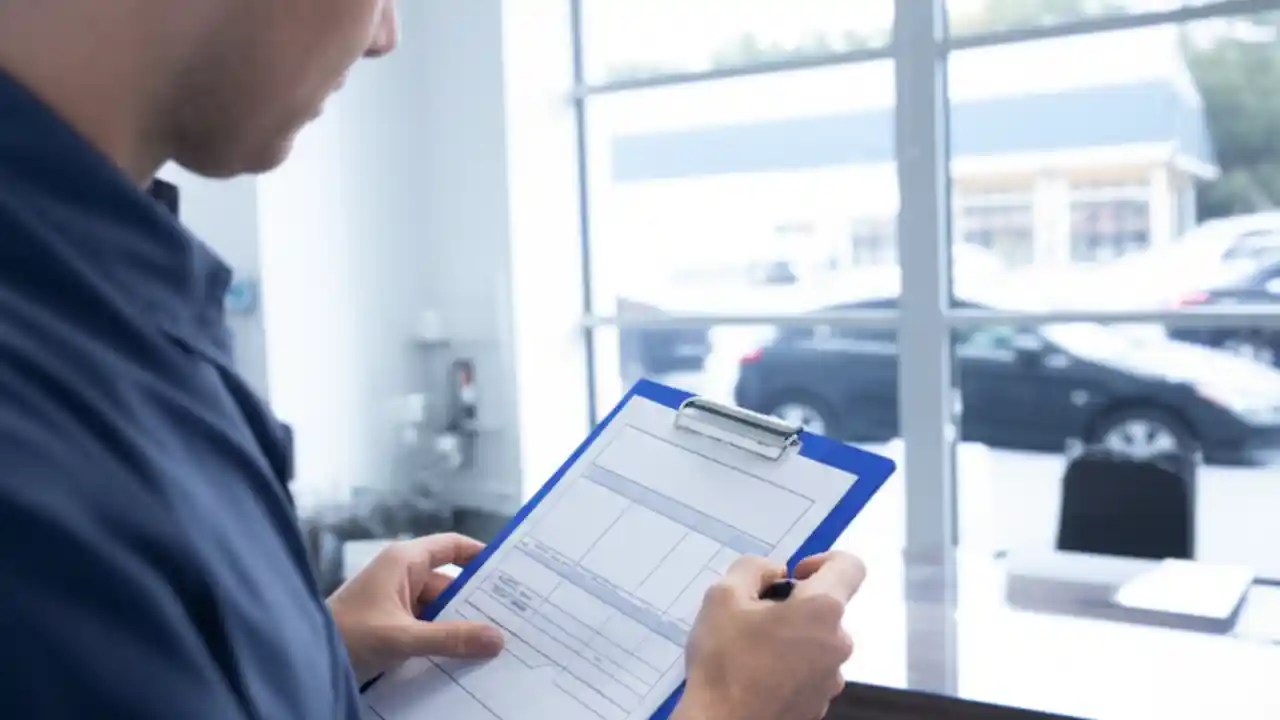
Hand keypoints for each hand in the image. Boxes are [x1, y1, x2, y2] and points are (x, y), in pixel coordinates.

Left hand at [327, 534, 504, 682]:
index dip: (482, 556)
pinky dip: (443, 640)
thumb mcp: (402, 638)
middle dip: (477, 603)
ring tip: (496, 644)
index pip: (452, 546)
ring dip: (460, 627)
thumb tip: (498, 638)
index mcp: (404, 561)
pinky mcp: (390, 626)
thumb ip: (450, 638)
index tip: (513, 572)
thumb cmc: (346, 635)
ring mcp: (395, 602)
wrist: (301, 661)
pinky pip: (426, 629)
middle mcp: (402, 576)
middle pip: (451, 584)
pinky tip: (464, 658)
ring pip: (440, 611)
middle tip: (514, 619)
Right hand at [674, 552, 865, 719]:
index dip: (823, 559)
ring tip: (752, 650)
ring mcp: (832, 678)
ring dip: (792, 637)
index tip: (793, 575)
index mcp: (822, 610)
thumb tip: (774, 571)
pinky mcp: (820, 703)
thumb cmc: (723, 661)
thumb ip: (753, 568)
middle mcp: (838, 643)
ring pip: (817, 640)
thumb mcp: (723, 596)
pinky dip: (791, 665)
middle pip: (827, 608)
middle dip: (794, 605)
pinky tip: (758, 675)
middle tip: (753, 618)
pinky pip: (812, 671)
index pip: (850, 566)